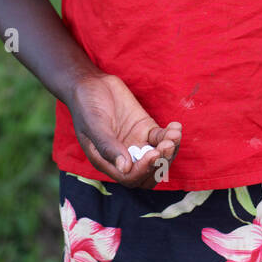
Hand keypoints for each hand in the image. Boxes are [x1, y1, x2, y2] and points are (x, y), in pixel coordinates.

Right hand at [69, 73, 181, 188]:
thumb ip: (108, 146)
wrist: (91, 83)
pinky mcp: (145, 129)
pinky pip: (161, 138)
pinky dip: (171, 135)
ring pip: (159, 157)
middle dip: (161, 163)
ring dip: (170, 150)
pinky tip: (175, 126)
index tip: (153, 153)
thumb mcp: (94, 125)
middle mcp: (124, 157)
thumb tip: (125, 168)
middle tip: (167, 146)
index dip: (144, 170)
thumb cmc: (86, 105)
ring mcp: (137, 143)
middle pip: (148, 173)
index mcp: (108, 162)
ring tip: (174, 134)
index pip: (130, 177)